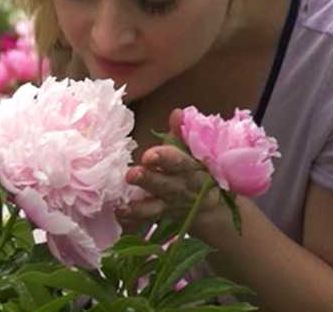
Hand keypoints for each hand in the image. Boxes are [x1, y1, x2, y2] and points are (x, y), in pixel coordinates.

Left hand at [117, 110, 219, 232]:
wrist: (213, 205)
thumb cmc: (200, 169)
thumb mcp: (197, 152)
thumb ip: (183, 133)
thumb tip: (176, 113)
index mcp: (194, 168)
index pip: (180, 162)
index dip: (165, 158)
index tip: (149, 155)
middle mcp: (184, 188)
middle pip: (166, 185)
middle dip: (149, 181)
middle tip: (131, 174)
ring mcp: (173, 205)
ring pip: (156, 206)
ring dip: (138, 205)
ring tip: (122, 203)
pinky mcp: (163, 217)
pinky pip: (146, 220)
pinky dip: (132, 218)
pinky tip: (119, 214)